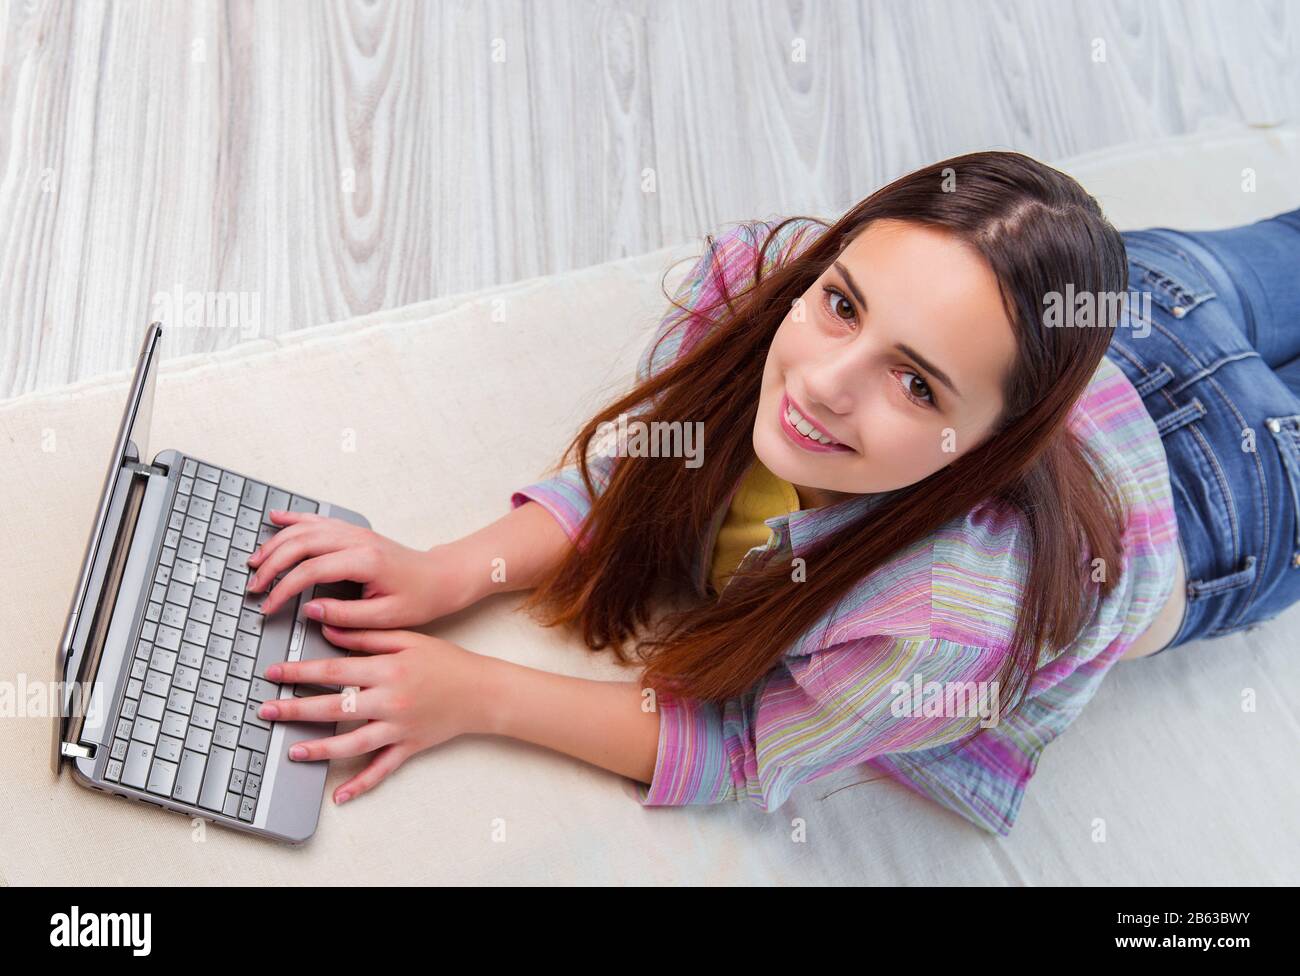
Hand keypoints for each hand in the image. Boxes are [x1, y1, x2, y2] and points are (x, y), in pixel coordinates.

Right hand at [246, 511, 479, 627]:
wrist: (440, 577)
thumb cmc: (419, 598)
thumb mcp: (385, 617)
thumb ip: (346, 616)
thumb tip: (310, 610)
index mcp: (364, 561)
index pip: (310, 570)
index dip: (284, 589)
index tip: (269, 607)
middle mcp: (357, 540)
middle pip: (301, 544)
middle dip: (271, 564)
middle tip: (254, 587)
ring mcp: (355, 533)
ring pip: (305, 529)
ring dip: (276, 543)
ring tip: (255, 562)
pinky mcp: (354, 532)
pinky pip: (318, 520)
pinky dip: (294, 519)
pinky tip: (275, 518)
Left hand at [257, 628, 490, 804]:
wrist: (482, 691)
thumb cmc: (446, 661)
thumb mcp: (408, 639)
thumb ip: (367, 636)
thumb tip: (329, 631)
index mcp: (388, 669)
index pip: (334, 670)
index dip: (300, 671)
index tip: (274, 672)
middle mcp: (390, 700)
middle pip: (334, 707)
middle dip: (295, 709)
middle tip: (266, 711)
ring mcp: (398, 727)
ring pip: (351, 743)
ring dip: (319, 748)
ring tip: (292, 751)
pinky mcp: (409, 747)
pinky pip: (381, 769)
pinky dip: (360, 785)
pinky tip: (338, 796)